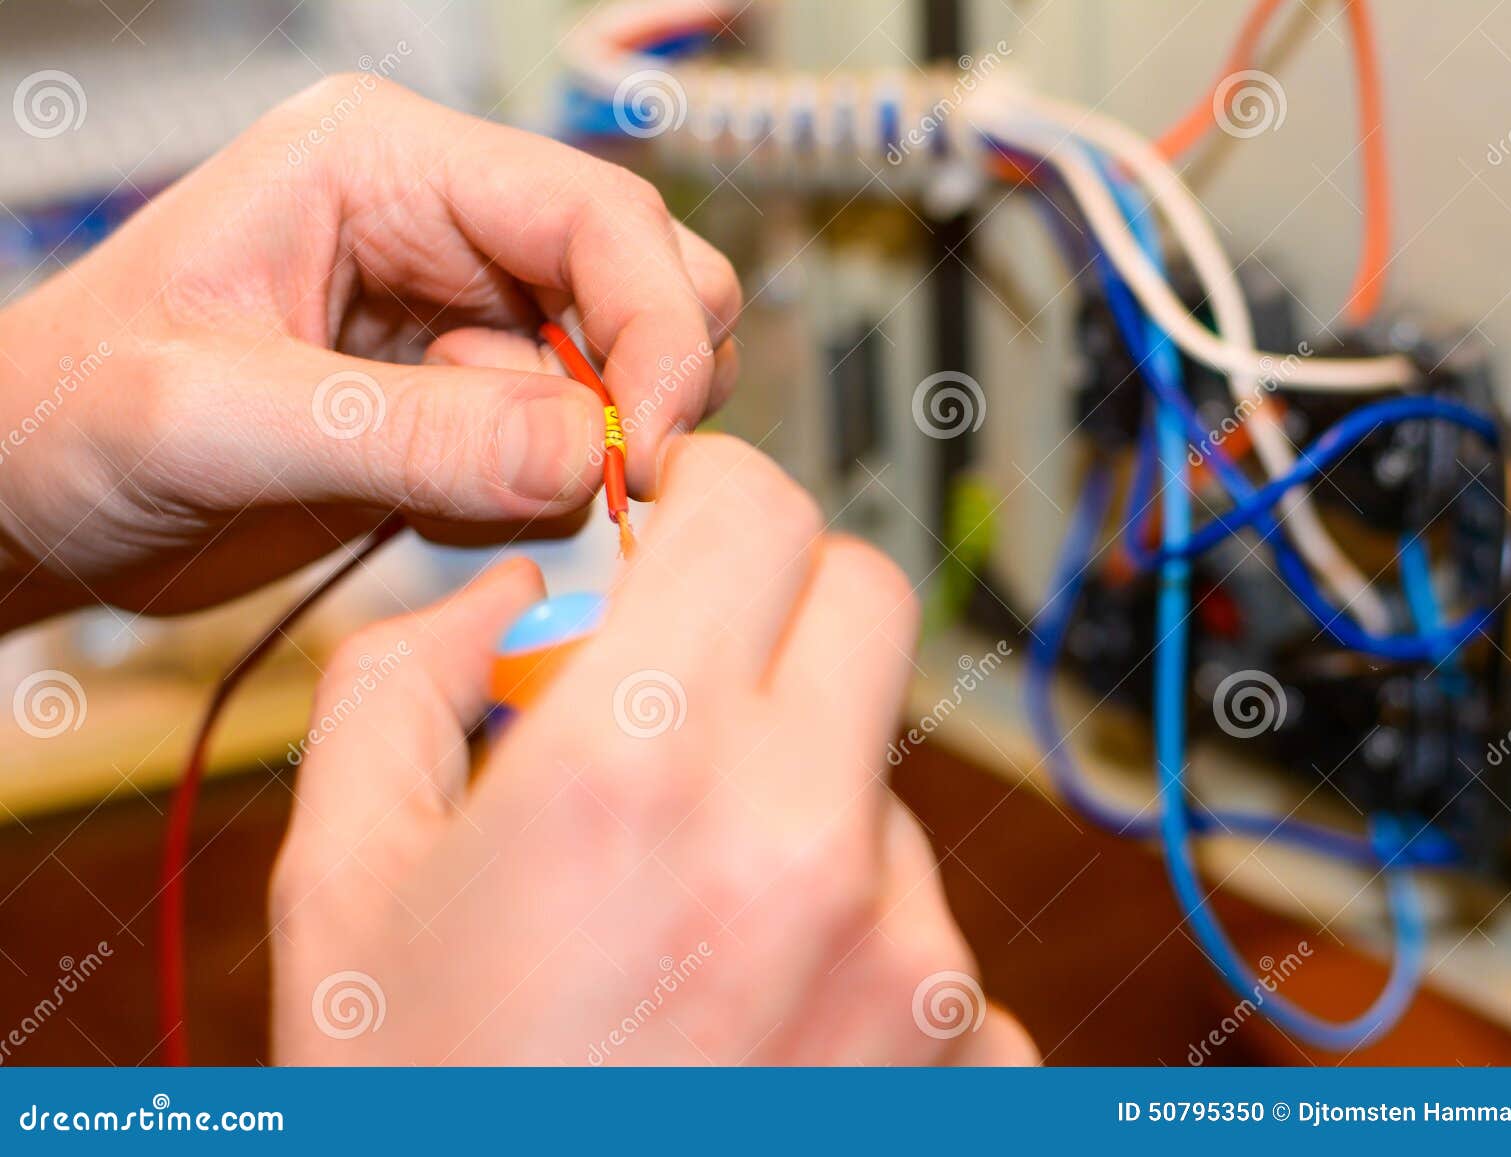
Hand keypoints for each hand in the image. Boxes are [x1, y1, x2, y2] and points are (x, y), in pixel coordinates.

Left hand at [0, 77, 738, 631]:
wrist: (25, 500)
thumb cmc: (63, 416)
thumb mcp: (208, 417)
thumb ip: (404, 434)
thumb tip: (585, 456)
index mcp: (386, 163)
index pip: (601, 218)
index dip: (657, 329)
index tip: (651, 452)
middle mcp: (446, 229)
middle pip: (648, 286)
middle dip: (638, 394)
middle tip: (591, 485)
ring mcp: (463, 321)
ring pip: (623, 381)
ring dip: (571, 461)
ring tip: (438, 493)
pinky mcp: (466, 405)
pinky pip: (569, 456)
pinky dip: (529, 501)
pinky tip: (422, 509)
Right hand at [269, 434, 1036, 1064]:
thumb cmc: (420, 1108)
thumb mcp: (344, 882)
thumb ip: (408, 682)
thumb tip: (507, 599)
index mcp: (643, 765)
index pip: (758, 509)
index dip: (710, 488)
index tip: (678, 517)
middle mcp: (808, 845)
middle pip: (864, 600)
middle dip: (778, 601)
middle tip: (686, 676)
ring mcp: (912, 958)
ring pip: (886, 774)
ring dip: (803, 789)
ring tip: (689, 909)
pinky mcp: (965, 1051)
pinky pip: (925, 924)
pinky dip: (850, 930)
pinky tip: (752, 1014)